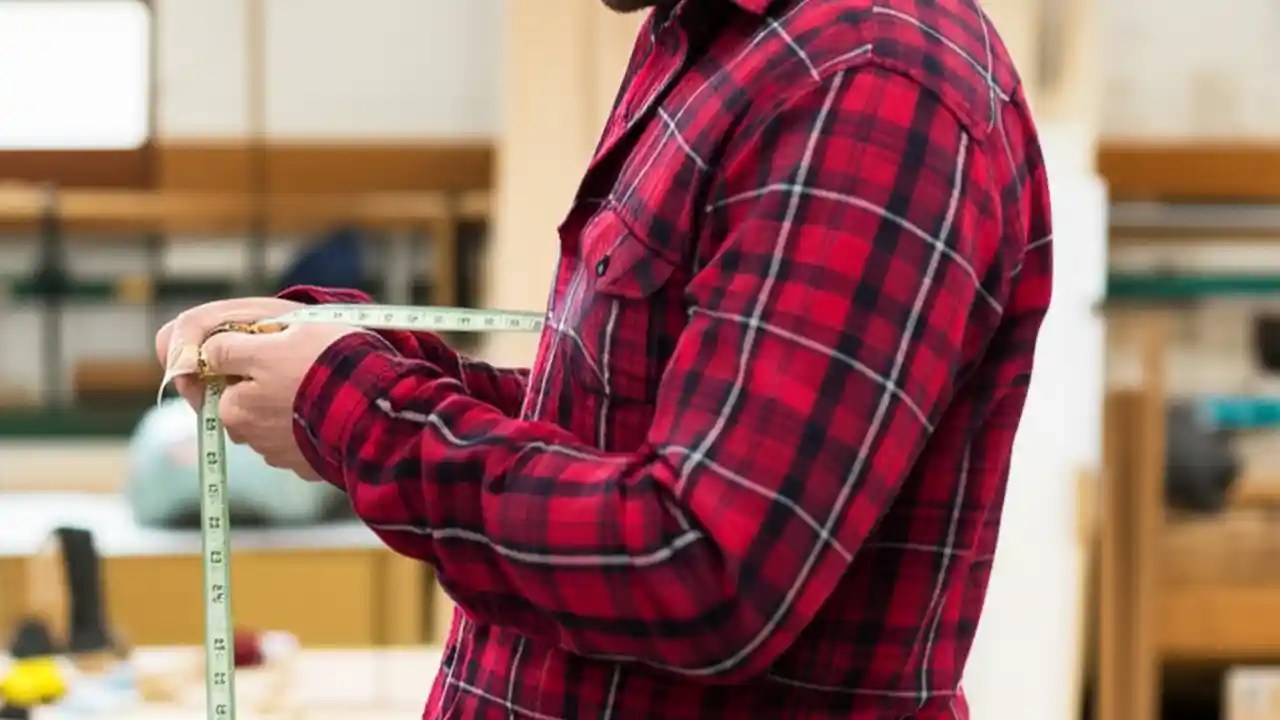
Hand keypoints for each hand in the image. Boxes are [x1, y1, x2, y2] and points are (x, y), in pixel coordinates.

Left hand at [155, 298, 363, 480]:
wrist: (379, 408)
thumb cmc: (329, 363)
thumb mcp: (275, 336)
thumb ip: (229, 347)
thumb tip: (204, 356)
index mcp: (233, 406)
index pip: (220, 374)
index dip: (245, 353)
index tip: (275, 344)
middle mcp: (250, 437)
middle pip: (246, 399)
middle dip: (264, 382)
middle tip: (301, 362)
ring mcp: (280, 455)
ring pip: (273, 419)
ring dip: (288, 404)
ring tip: (321, 386)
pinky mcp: (309, 466)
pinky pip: (301, 437)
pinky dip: (310, 424)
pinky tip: (330, 409)